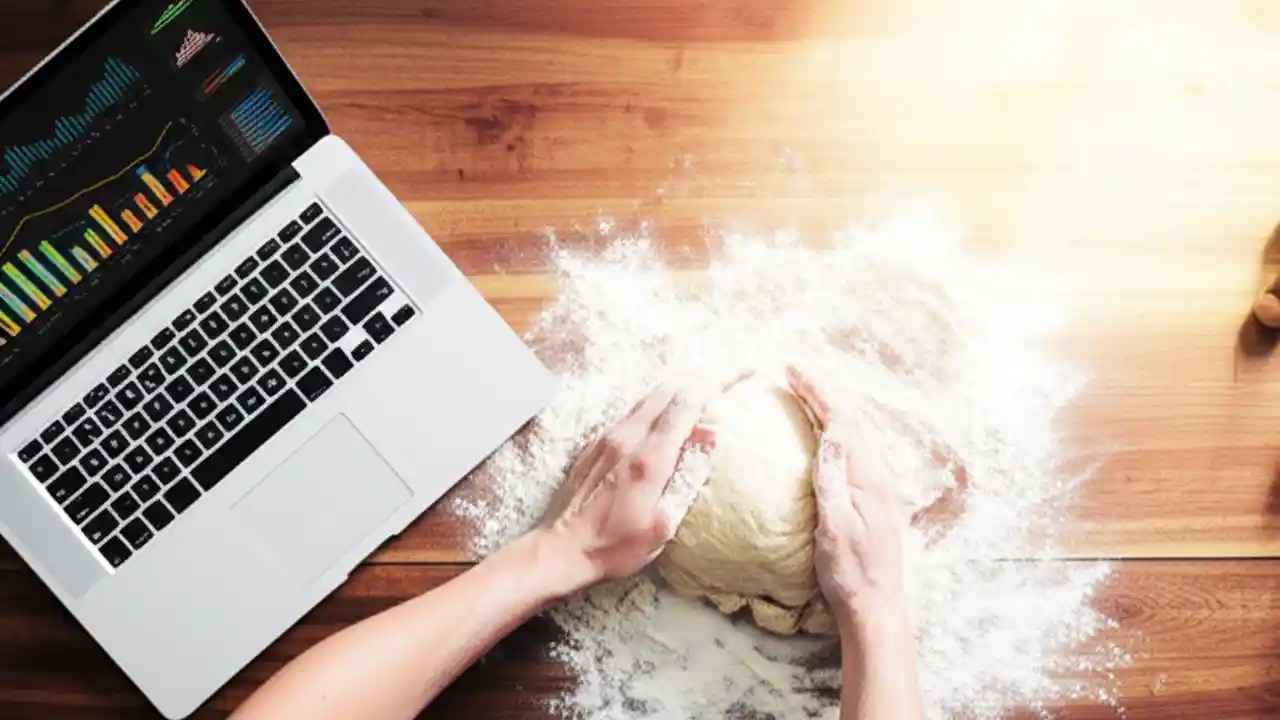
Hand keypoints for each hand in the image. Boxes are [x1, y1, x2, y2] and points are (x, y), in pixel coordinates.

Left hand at [533, 377, 738, 593]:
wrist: (559, 550)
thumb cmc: (613, 547)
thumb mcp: (663, 525)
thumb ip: (688, 479)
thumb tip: (709, 439)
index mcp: (649, 458)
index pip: (687, 404)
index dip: (718, 384)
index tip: (742, 373)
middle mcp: (626, 438)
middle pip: (668, 390)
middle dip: (700, 381)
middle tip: (725, 382)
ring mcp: (606, 438)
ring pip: (648, 399)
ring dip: (677, 393)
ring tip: (700, 398)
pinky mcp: (594, 444)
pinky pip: (632, 414)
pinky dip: (656, 408)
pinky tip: (665, 422)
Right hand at [786, 363, 907, 623]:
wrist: (876, 605)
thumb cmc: (849, 572)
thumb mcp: (835, 527)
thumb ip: (833, 480)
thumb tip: (832, 433)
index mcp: (870, 477)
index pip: (842, 421)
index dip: (817, 392)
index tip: (792, 371)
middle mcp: (881, 475)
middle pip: (853, 418)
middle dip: (824, 391)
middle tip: (795, 372)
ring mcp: (882, 485)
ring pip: (858, 431)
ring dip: (833, 407)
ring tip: (808, 392)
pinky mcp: (878, 497)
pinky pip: (859, 447)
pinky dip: (840, 428)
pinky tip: (829, 431)